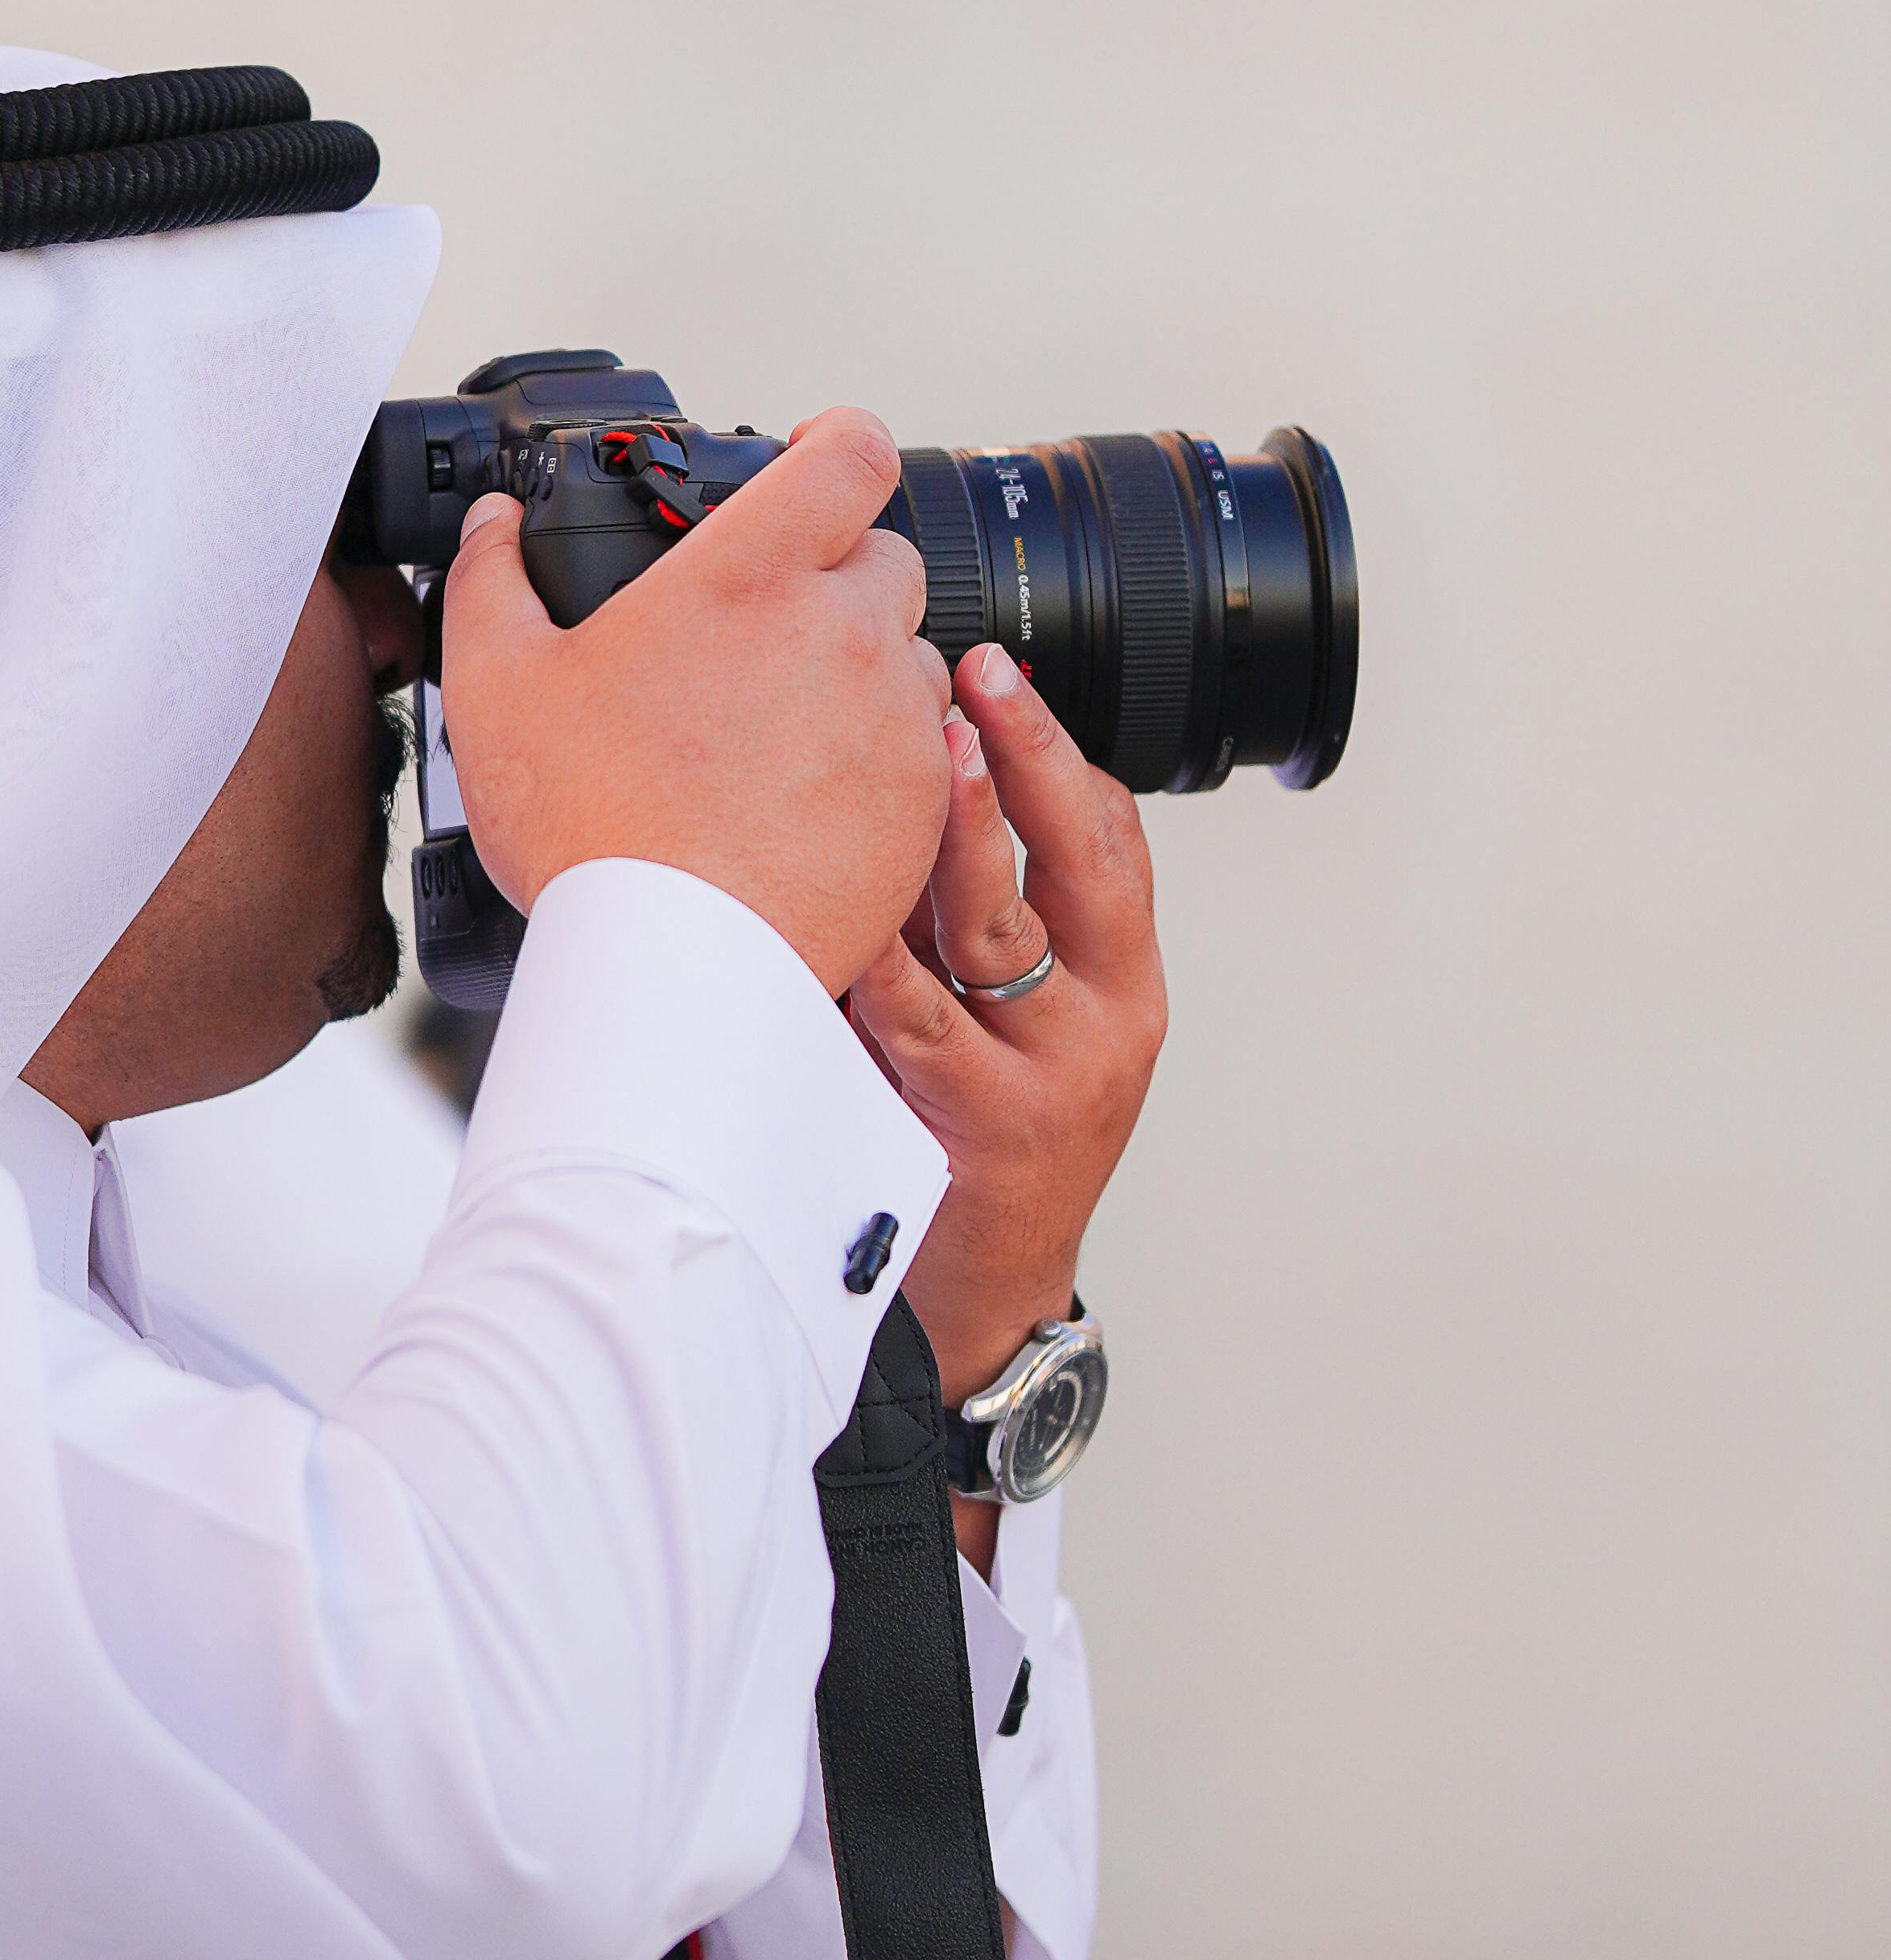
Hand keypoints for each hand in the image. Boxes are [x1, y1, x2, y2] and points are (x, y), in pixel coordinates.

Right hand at [440, 408, 952, 997]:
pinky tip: (803, 799)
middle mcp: (844, 629)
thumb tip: (495, 524)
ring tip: (777, 729)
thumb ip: (492, 579)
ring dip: (862, 668)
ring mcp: (895, 717)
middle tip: (762, 631)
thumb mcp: (494, 684)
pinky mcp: (925, 803)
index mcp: (751, 573)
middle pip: (884, 555)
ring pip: (909, 655)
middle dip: (835, 574)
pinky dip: (877, 759)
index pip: (852, 451)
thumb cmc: (586, 825)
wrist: (672, 966)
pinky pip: (923, 750)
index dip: (837, 442)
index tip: (815, 457)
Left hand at [849, 644, 1169, 1421]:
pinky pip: (915, 1016)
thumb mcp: (1027, 1019)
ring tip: (912, 754)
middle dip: (1019, 761)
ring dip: (950, 833)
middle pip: (1071, 864)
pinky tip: (835, 897)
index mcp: (1125, 982)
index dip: (1056, 748)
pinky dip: (873, 951)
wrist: (982, 1290)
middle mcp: (1103, 1022)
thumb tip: (929, 766)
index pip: (1112, 839)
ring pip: (993, 928)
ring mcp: (1046, 1075)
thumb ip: (994, 918)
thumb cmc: (987, 1133)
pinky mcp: (980, 1127)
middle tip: (966, 682)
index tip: (998, 669)